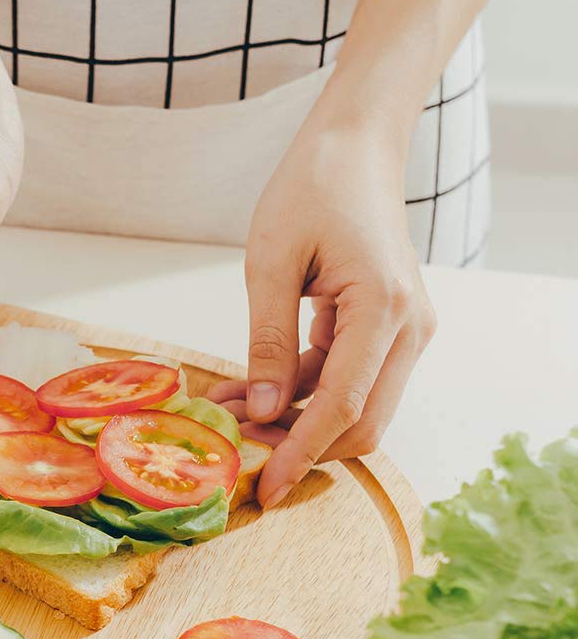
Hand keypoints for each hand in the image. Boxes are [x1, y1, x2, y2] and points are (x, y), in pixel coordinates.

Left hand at [209, 116, 435, 507]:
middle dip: (300, 447)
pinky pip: (344, 381)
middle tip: (238, 455)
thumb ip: (267, 342)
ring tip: (229, 415)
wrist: (354, 148)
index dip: (301, 454)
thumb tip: (264, 410)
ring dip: (294, 421)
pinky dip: (299, 395)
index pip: (343, 406)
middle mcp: (409, 328)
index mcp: (384, 309)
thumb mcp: (271, 263)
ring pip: (354, 408)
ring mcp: (403, 332)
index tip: (264, 490)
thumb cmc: (312, 189)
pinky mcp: (386, 330)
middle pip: (361, 423)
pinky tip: (248, 392)